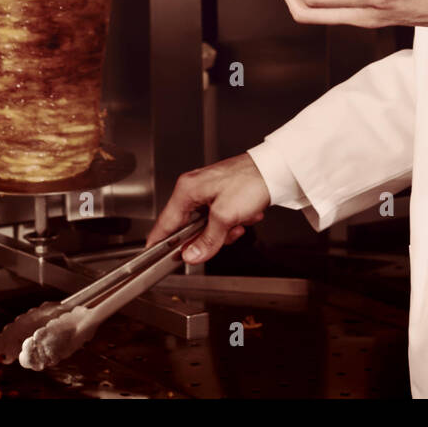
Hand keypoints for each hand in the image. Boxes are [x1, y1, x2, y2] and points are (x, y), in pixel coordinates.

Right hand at [144, 153, 270, 262]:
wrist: (275, 169)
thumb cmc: (250, 181)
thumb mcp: (225, 216)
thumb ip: (207, 239)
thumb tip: (191, 255)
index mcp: (187, 190)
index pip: (165, 222)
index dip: (159, 242)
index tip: (153, 257)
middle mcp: (193, 188)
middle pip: (189, 227)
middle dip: (209, 236)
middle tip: (224, 235)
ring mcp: (207, 191)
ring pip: (207, 225)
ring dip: (224, 229)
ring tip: (239, 222)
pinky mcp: (220, 194)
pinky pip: (219, 218)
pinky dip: (232, 221)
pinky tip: (245, 216)